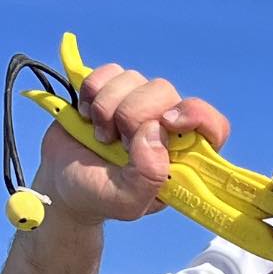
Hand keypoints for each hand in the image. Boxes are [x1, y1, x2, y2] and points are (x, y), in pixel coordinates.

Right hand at [32, 63, 230, 226]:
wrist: (59, 185)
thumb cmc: (98, 196)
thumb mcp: (126, 202)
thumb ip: (148, 178)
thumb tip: (155, 133)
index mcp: (182, 154)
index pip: (213, 125)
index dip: (195, 115)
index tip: (165, 121)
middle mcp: (167, 125)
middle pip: (164, 92)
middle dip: (131, 116)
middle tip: (118, 145)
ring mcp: (139, 104)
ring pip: (135, 79)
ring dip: (107, 108)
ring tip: (101, 136)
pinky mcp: (113, 89)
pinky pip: (109, 71)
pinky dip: (91, 91)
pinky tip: (88, 116)